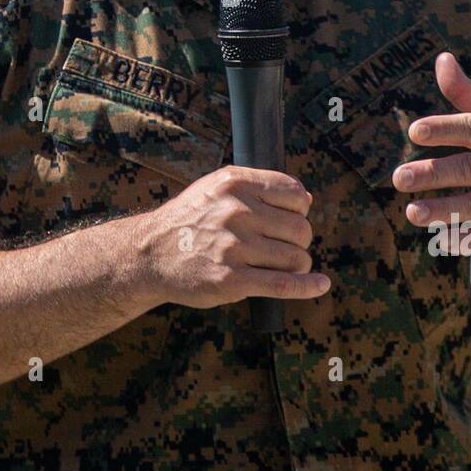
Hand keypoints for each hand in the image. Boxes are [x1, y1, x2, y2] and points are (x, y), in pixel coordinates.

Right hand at [135, 165, 328, 308]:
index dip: (299, 209)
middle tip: (282, 247)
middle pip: (300, 228)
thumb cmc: (188, 220)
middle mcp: (236, 212)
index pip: (295, 193)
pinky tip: (320, 285)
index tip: (289, 220)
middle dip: (299, 240)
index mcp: (235, 184)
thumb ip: (257, 186)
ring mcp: (234, 247)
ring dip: (297, 265)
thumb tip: (306, 198)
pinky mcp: (232, 279)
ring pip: (296, 257)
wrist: (150, 254)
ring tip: (281, 266)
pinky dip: (308, 286)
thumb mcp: (215, 187)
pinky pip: (283, 284)